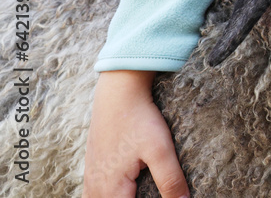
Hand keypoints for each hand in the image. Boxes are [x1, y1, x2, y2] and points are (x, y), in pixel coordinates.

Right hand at [83, 70, 189, 197]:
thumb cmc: (138, 119)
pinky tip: (118, 191)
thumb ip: (170, 179)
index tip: (162, 197)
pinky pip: (92, 193)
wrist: (118, 92)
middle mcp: (96, 186)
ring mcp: (91, 175)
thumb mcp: (160, 150)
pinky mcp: (92, 164)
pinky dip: (104, 196)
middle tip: (150, 192)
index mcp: (111, 189)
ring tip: (135, 191)